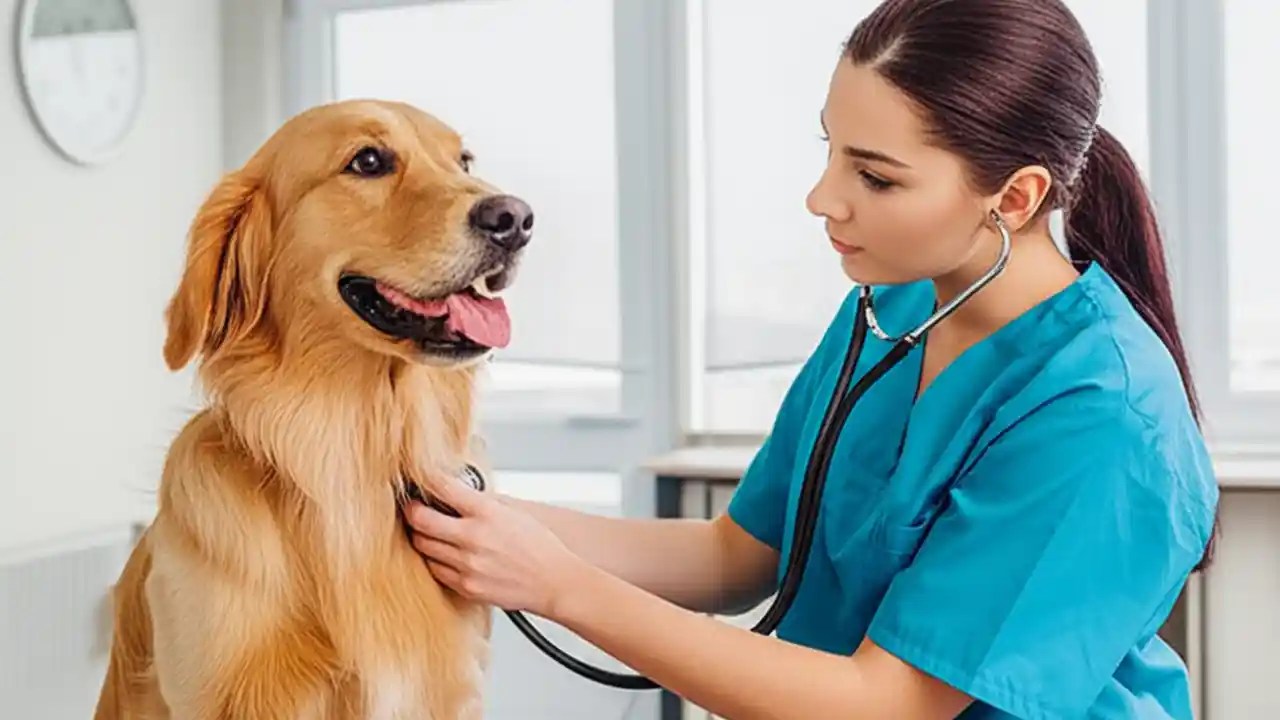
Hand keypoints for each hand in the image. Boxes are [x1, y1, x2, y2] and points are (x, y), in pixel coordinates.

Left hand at [405, 479, 585, 617]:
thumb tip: (459, 493)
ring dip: (421, 536)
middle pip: (420, 520)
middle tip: (412, 507)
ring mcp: (467, 564)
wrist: (553, 582)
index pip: (443, 487)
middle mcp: (473, 537)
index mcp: (487, 513)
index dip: (427, 480)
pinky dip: (434, 559)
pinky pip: (435, 570)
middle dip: (412, 510)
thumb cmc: (539, 547)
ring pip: (423, 546)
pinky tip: (442, 553)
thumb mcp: (515, 512)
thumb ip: (484, 502)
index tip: (421, 479)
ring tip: (427, 530)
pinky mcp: (465, 586)